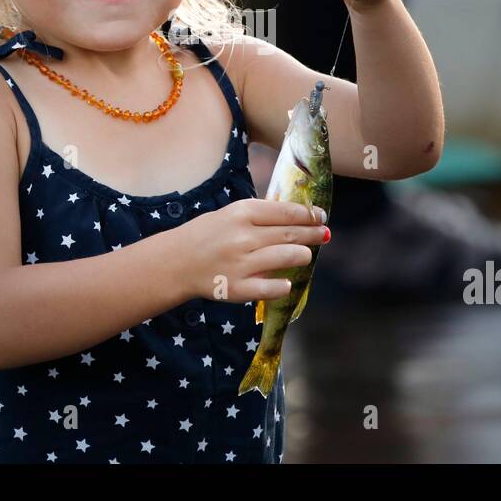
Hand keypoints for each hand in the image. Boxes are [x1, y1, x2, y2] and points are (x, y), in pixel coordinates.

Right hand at [172, 198, 328, 303]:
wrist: (175, 262)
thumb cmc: (206, 235)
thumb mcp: (230, 214)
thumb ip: (260, 216)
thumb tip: (297, 217)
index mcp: (242, 213)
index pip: (286, 212)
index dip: (309, 214)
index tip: (321, 216)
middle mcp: (243, 237)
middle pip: (290, 234)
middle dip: (312, 233)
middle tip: (324, 234)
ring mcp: (241, 264)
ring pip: (287, 257)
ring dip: (302, 256)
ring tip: (305, 255)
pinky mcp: (237, 288)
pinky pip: (271, 288)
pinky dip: (282, 286)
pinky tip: (286, 283)